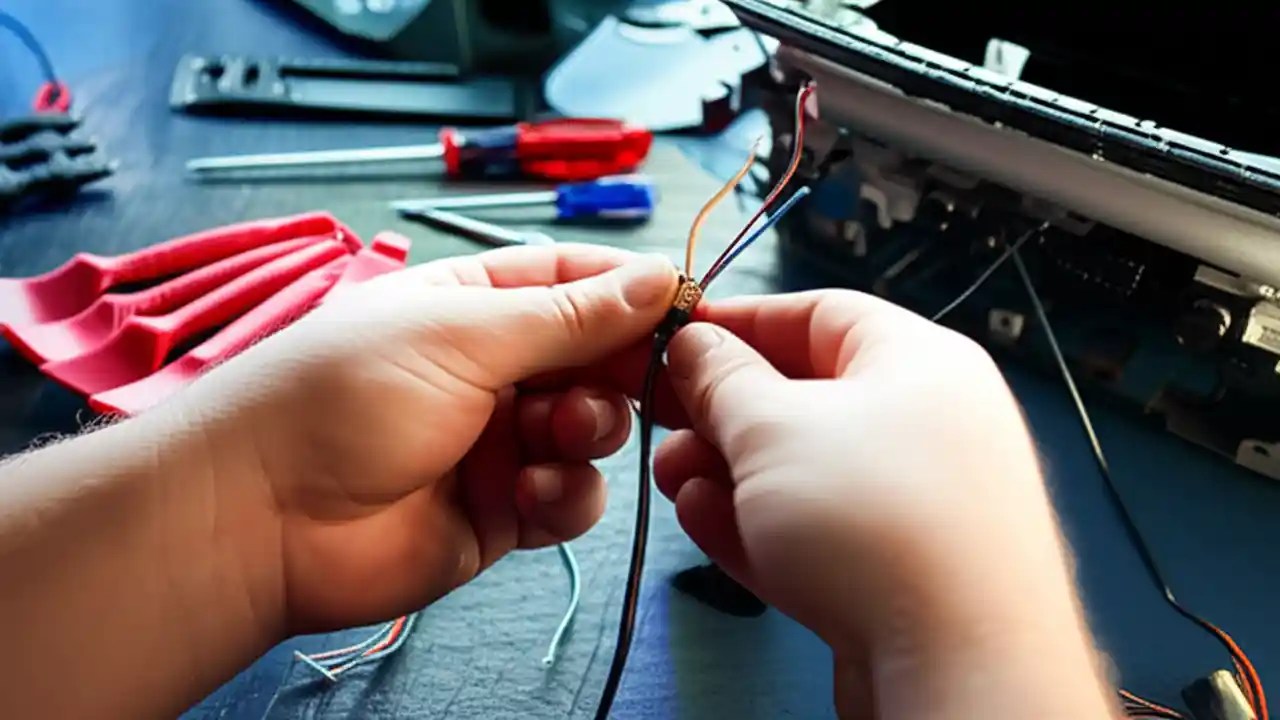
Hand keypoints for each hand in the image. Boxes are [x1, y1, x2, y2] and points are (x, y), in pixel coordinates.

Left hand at [174, 243, 676, 633]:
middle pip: (595, 359)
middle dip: (624, 370)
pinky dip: (564, 496)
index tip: (691, 306)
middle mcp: (492, 369)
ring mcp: (499, 442)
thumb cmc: (346, 397)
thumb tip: (657, 275)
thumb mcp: (462, 335)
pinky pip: (570, 498)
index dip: (633, 292)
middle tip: (659, 381)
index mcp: (474, 306)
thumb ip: (568, 315)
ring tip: (551, 436)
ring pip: (593, 431)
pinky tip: (529, 495)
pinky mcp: (502, 513)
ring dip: (588, 432)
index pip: (574, 282)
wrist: (261, 520)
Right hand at [633, 290, 1115, 718]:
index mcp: (919, 361)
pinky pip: (816, 530)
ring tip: (674, 477)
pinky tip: (706, 519)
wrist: (959, 670)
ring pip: (802, 470)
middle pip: (804, 395)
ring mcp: (914, 503)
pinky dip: (758, 523)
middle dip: (720, 411)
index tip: (676, 337)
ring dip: (728, 471)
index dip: (738, 323)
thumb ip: (721, 378)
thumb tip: (694, 345)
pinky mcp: (895, 571)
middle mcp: (926, 424)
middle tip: (664, 418)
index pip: (817, 313)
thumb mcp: (771, 428)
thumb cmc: (887, 530)